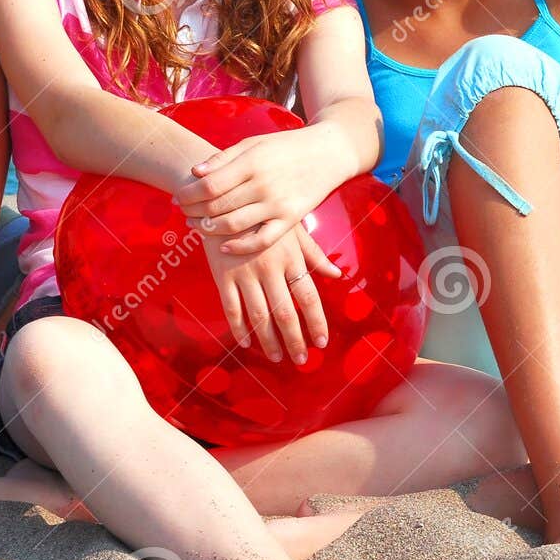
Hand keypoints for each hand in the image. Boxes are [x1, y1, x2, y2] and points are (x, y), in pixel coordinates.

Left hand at [174, 130, 330, 255]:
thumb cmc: (285, 147)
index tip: (178, 198)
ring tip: (196, 225)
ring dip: (208, 228)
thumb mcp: (253, 143)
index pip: (209, 186)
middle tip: (182, 213)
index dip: (188, 195)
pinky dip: (240, 247)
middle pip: (217, 206)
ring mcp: (277, 204)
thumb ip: (224, 159)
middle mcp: (263, 184)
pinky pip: (262, 240)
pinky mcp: (291, 219)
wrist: (328, 153)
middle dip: (193, 211)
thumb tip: (195, 173)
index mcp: (251, 163)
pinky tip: (224, 246)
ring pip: (233, 225)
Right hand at [202, 224, 340, 363]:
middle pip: (285, 313)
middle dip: (295, 340)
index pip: (309, 297)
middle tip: (301, 360)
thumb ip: (313, 254)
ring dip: (269, 340)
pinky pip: (232, 308)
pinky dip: (239, 329)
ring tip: (276, 357)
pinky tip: (246, 343)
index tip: (321, 343)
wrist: (222, 198)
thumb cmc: (261, 214)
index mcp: (290, 257)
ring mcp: (244, 273)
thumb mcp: (291, 229)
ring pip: (259, 316)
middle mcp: (269, 268)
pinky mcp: (222, 275)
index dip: (316, 322)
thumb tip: (337, 275)